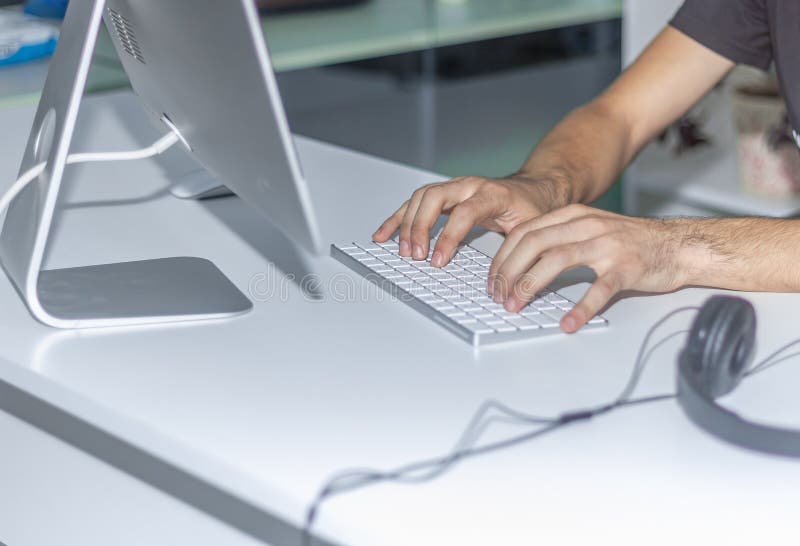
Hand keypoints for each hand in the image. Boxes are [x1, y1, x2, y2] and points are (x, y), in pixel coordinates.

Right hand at [373, 174, 560, 266]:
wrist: (535, 188)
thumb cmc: (533, 208)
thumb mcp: (533, 227)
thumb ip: (518, 247)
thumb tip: (506, 278)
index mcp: (492, 194)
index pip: (464, 212)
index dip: (448, 237)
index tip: (438, 261)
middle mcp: (469, 186)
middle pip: (434, 198)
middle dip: (420, 227)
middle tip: (416, 255)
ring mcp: (455, 187)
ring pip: (421, 197)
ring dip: (407, 224)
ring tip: (402, 251)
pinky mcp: (445, 194)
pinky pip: (416, 202)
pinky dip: (398, 218)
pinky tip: (384, 234)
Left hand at [488, 204, 688, 332]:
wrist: (677, 245)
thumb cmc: (630, 242)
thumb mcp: (589, 229)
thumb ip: (558, 239)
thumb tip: (520, 264)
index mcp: (573, 216)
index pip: (525, 232)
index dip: (502, 258)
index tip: (492, 281)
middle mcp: (587, 226)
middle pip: (533, 243)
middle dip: (509, 272)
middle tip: (498, 297)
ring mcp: (607, 246)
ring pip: (557, 260)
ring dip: (530, 285)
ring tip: (516, 306)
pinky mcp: (627, 268)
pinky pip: (599, 289)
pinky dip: (580, 308)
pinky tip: (567, 323)